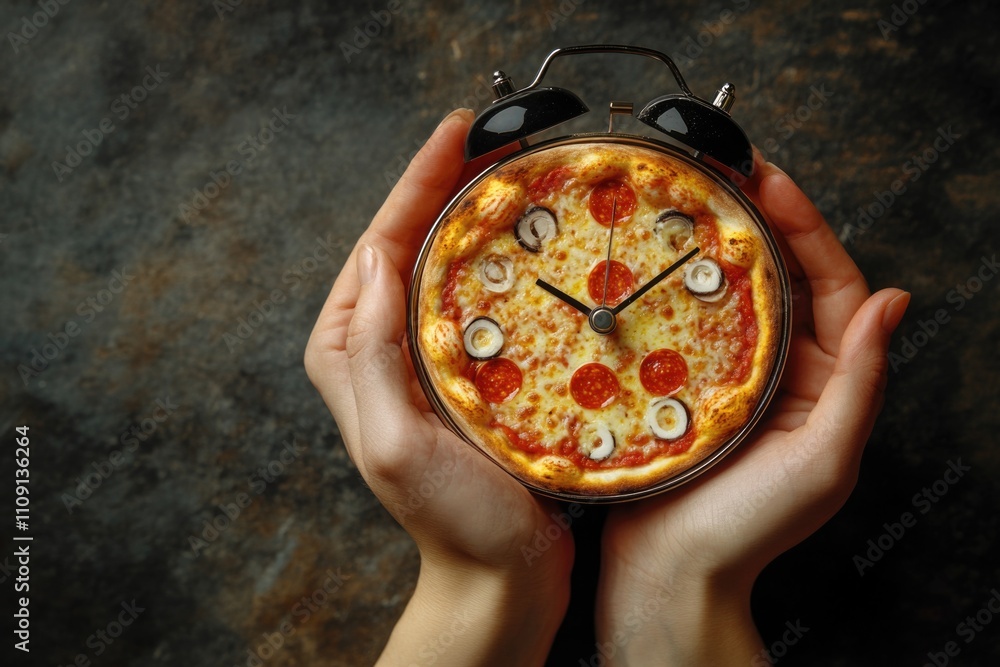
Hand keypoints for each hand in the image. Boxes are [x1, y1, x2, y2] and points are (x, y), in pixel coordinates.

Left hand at [305, 109, 571, 665]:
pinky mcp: (469, 370)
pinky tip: (534, 242)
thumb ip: (373, 352)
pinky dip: (504, 261)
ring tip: (513, 173)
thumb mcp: (394, 442)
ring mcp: (427, 355)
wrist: (500, 575)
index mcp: (348, 350)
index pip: (380, 243)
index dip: (416, 182)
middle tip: (490, 139)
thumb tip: (380, 254)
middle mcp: (381, 344)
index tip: (457, 133)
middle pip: (410, 240)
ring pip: (446, 262)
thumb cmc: (451, 522)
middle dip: (445, 186)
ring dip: (475, 215)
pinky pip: (483, 296)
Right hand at [594, 153, 908, 664]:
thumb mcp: (823, 458)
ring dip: (714, 249)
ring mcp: (726, 377)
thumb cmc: (748, 531)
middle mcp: (781, 373)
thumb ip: (862, 381)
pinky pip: (682, 327)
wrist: (668, 575)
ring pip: (729, 297)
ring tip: (689, 204)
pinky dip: (673, 292)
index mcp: (826, 384)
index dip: (808, 229)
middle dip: (759, 223)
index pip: (833, 286)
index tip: (771, 183)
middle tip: (724, 174)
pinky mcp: (678, 385)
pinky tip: (649, 266)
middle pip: (779, 280)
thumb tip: (894, 300)